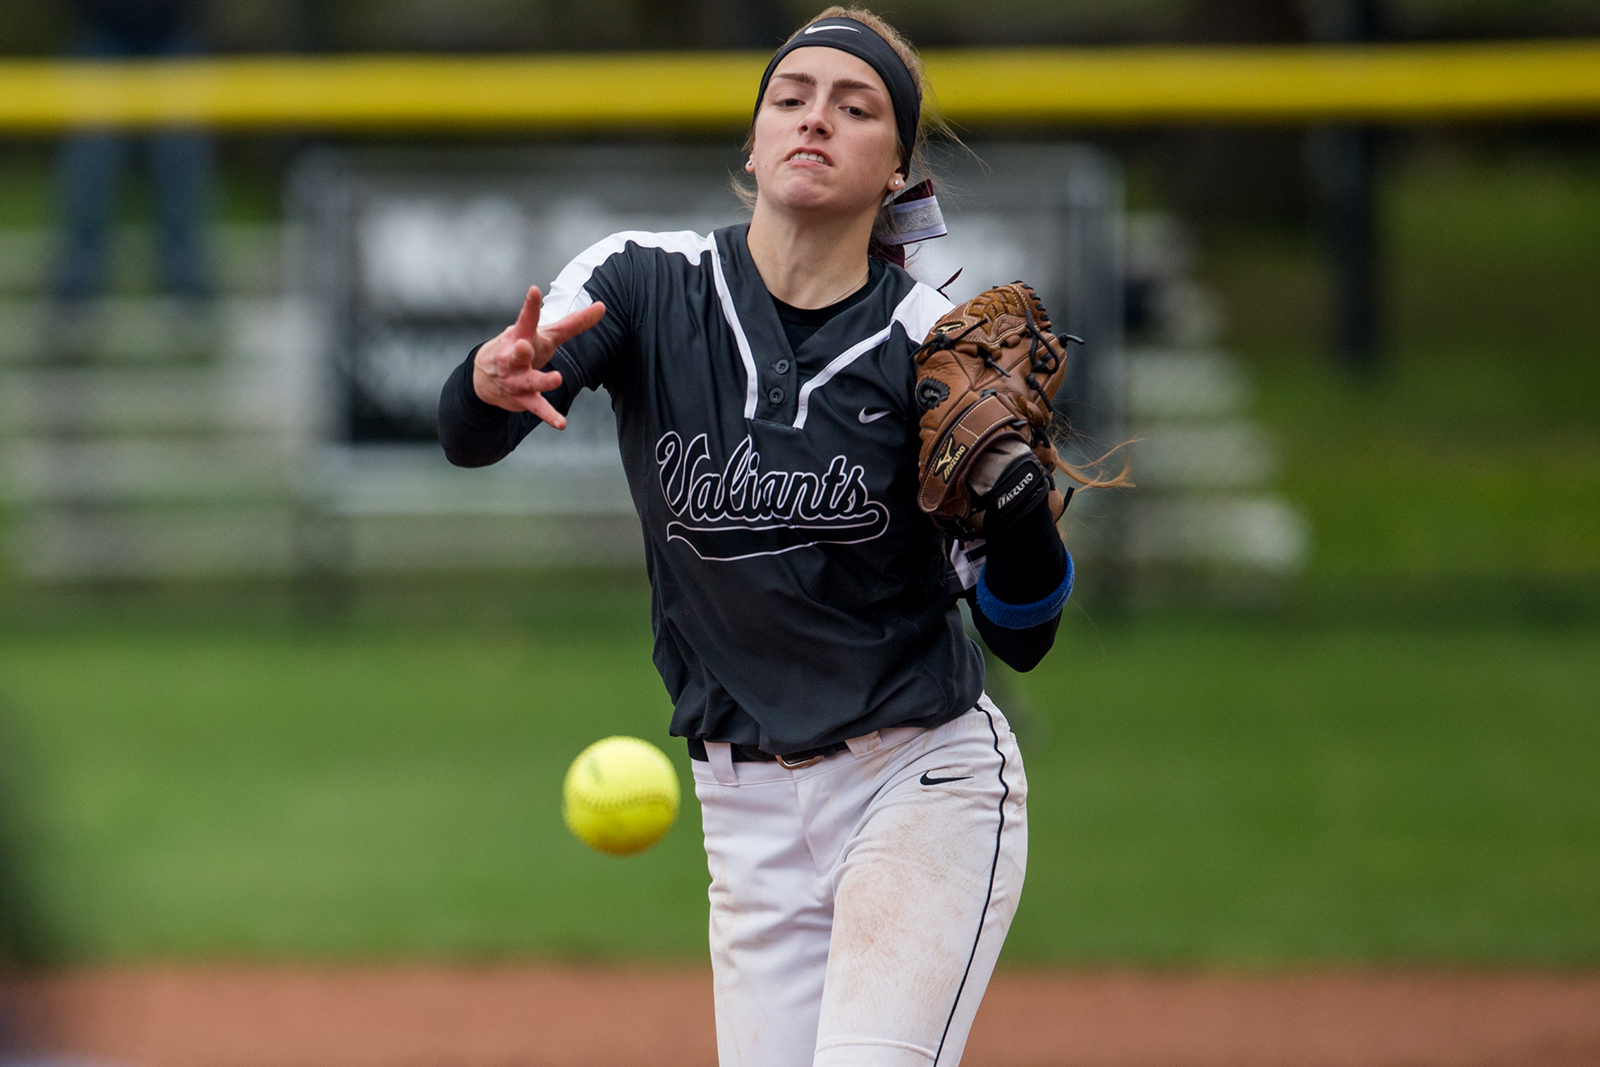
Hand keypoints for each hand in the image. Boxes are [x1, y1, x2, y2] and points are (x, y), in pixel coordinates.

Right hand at [472, 286, 605, 428]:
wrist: (485, 377)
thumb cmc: (523, 347)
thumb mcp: (546, 334)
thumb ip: (574, 322)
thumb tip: (604, 306)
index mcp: (521, 336)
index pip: (525, 319)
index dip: (530, 305)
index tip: (533, 290)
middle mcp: (514, 357)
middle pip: (516, 353)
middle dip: (519, 350)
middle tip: (524, 346)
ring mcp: (516, 379)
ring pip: (528, 381)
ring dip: (540, 381)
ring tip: (556, 379)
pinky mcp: (522, 398)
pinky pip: (537, 408)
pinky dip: (549, 416)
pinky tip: (562, 424)